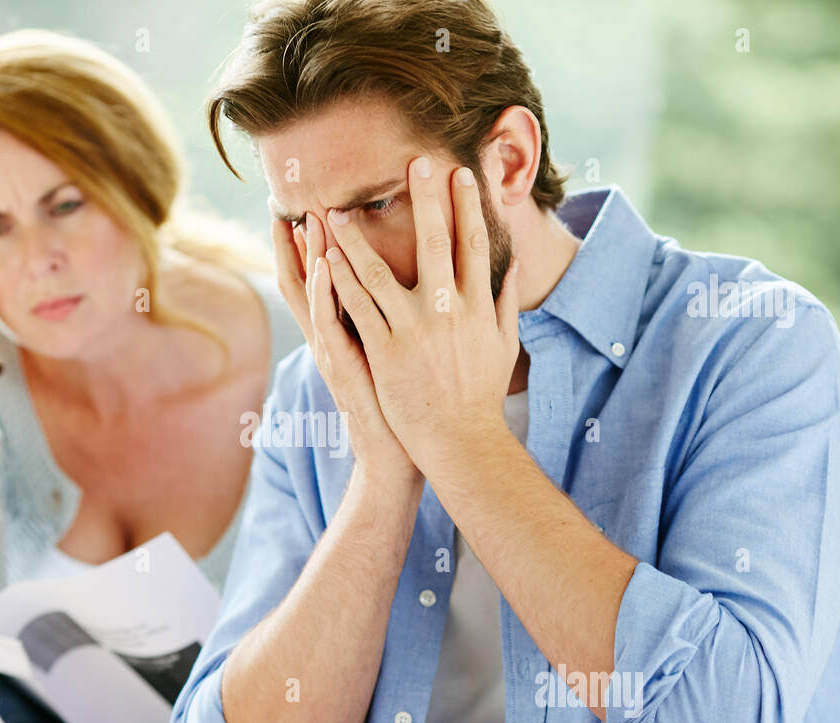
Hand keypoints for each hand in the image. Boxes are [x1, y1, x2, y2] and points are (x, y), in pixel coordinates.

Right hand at [270, 206, 419, 488]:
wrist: (395, 452)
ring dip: (309, 254)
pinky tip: (322, 264)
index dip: (308, 243)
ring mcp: (333, 350)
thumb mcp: (391, 351)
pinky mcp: (344, 365)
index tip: (304, 205)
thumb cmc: (401, 402)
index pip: (319, 276)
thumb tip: (406, 282)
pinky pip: (328, 322)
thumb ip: (392, 315)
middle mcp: (331, 336)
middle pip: (303, 279)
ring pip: (313, 294)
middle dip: (292, 241)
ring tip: (306, 218)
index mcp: (344, 328)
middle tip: (284, 201)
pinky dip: (322, 292)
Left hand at [323, 156, 520, 472]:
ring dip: (358, 238)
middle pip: (435, 243)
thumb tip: (514, 264)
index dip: (467, 206)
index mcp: (477, 306)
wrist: (461, 442)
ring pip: (381, 272)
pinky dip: (341, 279)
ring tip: (339, 210)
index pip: (474, 244)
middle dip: (426, 200)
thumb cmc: (480, 396)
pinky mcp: (385, 351)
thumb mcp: (503, 345)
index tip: (459, 174)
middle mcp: (448, 312)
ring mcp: (414, 331)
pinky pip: (358, 307)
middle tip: (415, 162)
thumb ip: (506, 301)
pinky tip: (326, 257)